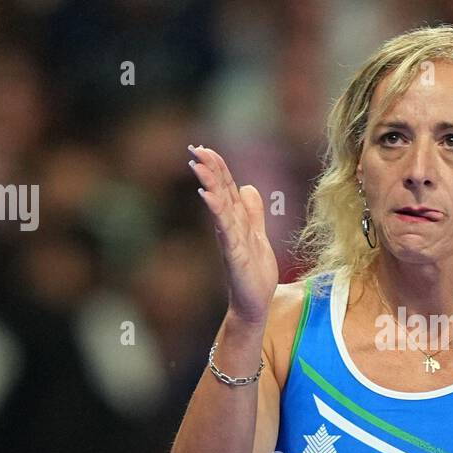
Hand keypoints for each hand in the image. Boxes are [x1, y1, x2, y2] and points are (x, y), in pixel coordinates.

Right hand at [188, 145, 278, 325]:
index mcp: (236, 221)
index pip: (226, 189)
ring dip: (209, 184)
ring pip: (219, 206)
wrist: (254, 303)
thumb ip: (252, 212)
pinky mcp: (235, 253)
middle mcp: (229, 227)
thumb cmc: (254, 272)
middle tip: (195, 149)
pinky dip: (217, 211)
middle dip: (209, 170)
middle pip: (219, 193)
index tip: (206, 149)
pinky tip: (209, 196)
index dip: (218, 169)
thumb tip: (248, 187)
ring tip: (198, 165)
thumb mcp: (257, 234)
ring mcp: (230, 239)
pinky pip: (225, 228)